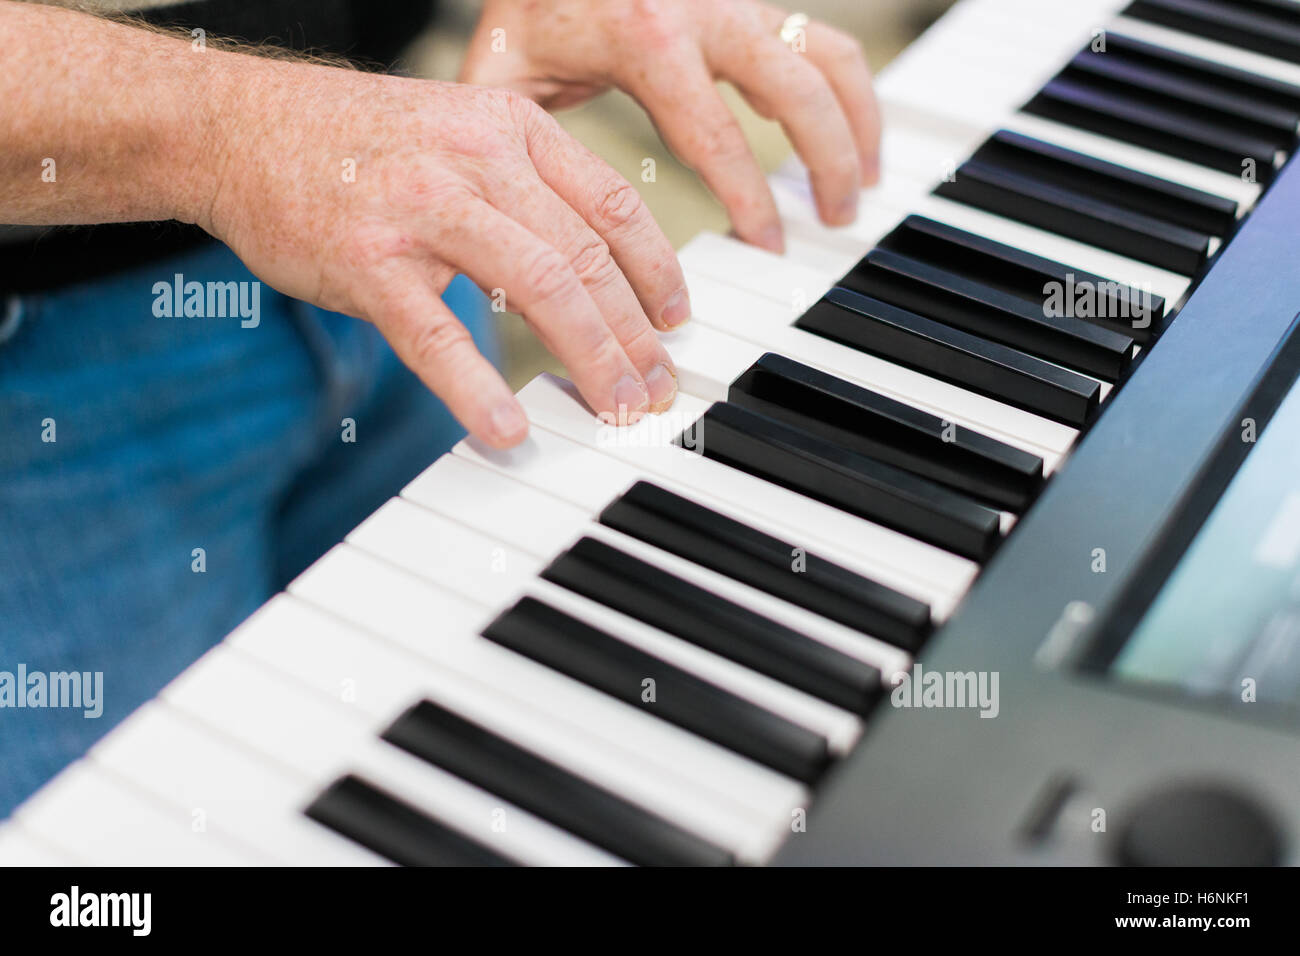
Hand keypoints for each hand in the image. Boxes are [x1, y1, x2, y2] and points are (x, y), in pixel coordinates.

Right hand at [195, 62, 687, 447]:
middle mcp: (479, 159)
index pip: (612, 206)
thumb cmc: (358, 143)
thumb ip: (524, 184)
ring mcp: (424, 207)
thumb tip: (590, 266)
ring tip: (615, 412)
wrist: (240, 125)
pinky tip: (508, 432)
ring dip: (591, 359)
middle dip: (635, 335)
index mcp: (512, 128)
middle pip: (587, 257)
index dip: (658, 272)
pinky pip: (437, 335)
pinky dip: (477, 390)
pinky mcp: (368, 260)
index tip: (677, 323)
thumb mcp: (458, 130)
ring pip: (539, 287)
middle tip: (657, 390)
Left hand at [461, 0, 880, 251]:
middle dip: (825, 164)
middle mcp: (706, 11)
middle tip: (831, 223)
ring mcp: (738, 1)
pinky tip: (851, 133)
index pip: (717, 136)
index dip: (750, 199)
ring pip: (828, 57)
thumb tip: (512, 222)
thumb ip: (513, 144)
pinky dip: (850, 89)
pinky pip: (823, 40)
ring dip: (856, 122)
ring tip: (863, 182)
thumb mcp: (503, 68)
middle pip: (798, 93)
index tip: (766, 245)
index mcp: (648, 38)